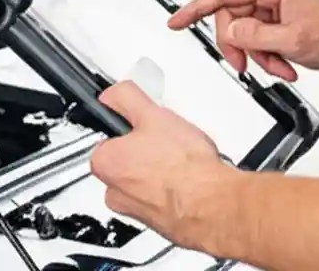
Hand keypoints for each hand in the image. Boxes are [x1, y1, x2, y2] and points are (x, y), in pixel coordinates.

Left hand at [88, 81, 238, 253]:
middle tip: (168, 143)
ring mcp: (136, 210)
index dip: (131, 126)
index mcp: (105, 163)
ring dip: (161, 170)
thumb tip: (112, 95)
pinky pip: (163, 198)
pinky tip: (190, 180)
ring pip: (145, 180)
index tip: (145, 125)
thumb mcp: (152, 114)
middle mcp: (114, 192)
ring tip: (182, 162)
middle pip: (127, 160)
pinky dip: (174, 190)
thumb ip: (125, 97)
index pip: (108, 136)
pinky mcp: (159, 222)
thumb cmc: (185, 168)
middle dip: (147, 150)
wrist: (214, 206)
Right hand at [168, 0, 318, 80]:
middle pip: (233, 19)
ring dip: (260, 56)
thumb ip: (255, 36)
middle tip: (246, 64)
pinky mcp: (284, 23)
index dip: (195, 8)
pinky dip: (271, 58)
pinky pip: (262, 41)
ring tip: (279, 68)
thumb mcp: (293, 39)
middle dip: (239, 46)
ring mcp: (278, 9)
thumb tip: (229, 34)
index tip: (177, 21)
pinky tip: (286, 66)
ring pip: (247, 34)